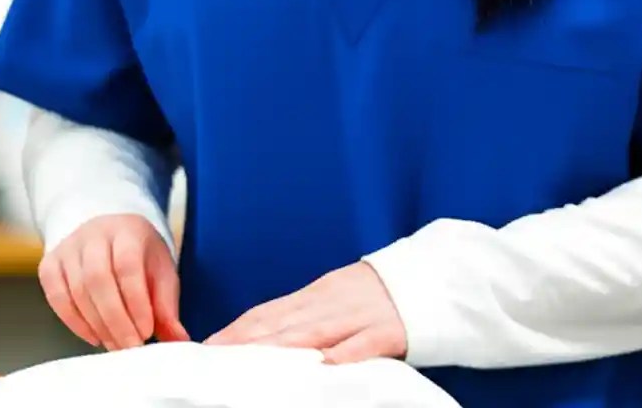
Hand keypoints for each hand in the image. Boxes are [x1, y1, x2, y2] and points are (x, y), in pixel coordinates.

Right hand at [38, 214, 188, 349]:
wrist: (109, 234)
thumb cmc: (139, 256)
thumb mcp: (161, 272)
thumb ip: (167, 305)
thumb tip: (178, 339)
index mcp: (127, 230)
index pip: (127, 265)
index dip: (136, 301)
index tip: (146, 330)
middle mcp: (94, 234)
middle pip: (98, 278)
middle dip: (115, 319)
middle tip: (130, 346)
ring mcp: (68, 248)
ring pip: (76, 290)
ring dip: (97, 325)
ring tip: (116, 344)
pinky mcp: (50, 264)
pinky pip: (56, 296)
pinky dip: (74, 322)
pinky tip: (94, 336)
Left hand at [205, 262, 406, 363]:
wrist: (433, 276)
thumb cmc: (377, 295)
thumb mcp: (335, 298)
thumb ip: (302, 317)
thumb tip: (261, 335)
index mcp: (316, 295)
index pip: (268, 312)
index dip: (236, 329)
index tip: (208, 345)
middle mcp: (331, 304)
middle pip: (282, 324)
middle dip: (246, 342)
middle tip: (215, 358)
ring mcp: (359, 316)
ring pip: (314, 332)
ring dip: (280, 348)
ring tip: (251, 363)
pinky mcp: (390, 330)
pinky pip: (365, 343)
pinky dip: (345, 353)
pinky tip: (325, 364)